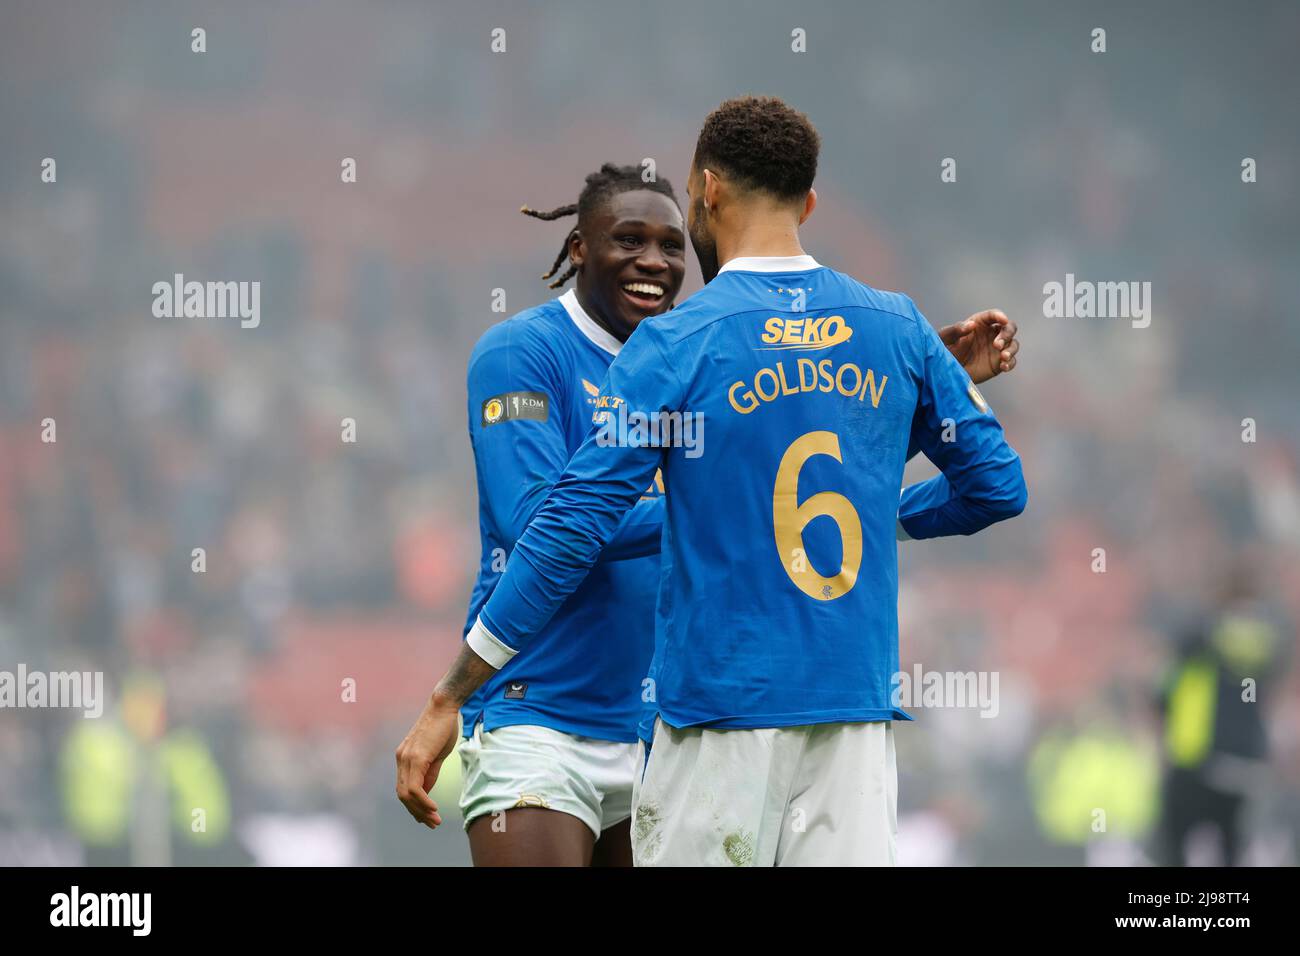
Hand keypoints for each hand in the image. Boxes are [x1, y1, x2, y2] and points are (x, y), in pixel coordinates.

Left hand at [395, 694, 459, 828]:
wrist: (444, 706)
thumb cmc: (443, 727)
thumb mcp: (436, 755)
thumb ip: (430, 773)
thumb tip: (426, 793)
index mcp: (404, 758)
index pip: (404, 789)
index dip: (414, 806)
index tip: (426, 817)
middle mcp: (401, 759)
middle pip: (402, 795)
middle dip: (417, 812)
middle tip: (431, 823)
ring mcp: (406, 759)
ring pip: (406, 794)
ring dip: (420, 810)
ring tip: (434, 820)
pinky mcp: (416, 758)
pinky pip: (415, 787)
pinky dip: (423, 801)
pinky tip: (434, 808)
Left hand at [938, 309, 1018, 383]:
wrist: (945, 371)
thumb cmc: (944, 350)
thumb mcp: (945, 338)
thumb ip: (956, 330)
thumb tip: (971, 325)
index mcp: (979, 323)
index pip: (994, 315)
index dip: (1000, 315)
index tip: (1002, 320)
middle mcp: (991, 334)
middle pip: (1009, 328)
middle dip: (1007, 334)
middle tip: (997, 344)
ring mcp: (997, 349)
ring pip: (1013, 344)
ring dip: (1011, 349)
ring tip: (1003, 357)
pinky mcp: (998, 363)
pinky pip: (1011, 361)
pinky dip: (1011, 363)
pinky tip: (1004, 366)